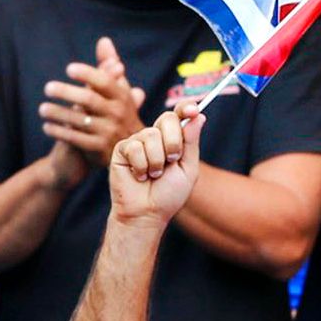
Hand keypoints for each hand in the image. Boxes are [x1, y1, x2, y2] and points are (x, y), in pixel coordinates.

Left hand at [40, 38, 141, 178]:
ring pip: (79, 120)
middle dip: (66, 92)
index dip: (88, 74)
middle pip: (89, 100)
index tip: (69, 69)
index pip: (104, 82)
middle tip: (48, 87)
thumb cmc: (119, 113)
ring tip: (42, 108)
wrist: (130, 151)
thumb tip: (104, 41)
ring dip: (58, 113)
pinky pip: (75, 139)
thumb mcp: (118, 91)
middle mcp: (117, 113)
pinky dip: (59, 132)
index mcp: (122, 96)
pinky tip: (47, 126)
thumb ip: (109, 66)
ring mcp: (109, 132)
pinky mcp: (99, 149)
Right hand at [107, 109, 199, 227]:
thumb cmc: (168, 195)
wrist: (146, 213)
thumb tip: (199, 115)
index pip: (179, 115)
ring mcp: (137, 141)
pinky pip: (135, 147)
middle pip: (167, 119)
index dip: (186, 108)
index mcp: (173, 139)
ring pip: (151, 135)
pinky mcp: (122, 149)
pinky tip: (139, 175)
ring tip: (153, 175)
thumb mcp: (187, 168)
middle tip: (172, 160)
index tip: (193, 109)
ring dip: (157, 160)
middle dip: (173, 142)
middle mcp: (155, 137)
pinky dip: (141, 165)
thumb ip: (191, 141)